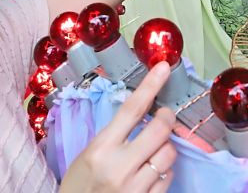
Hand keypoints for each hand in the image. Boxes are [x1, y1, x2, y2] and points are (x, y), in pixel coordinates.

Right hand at [59, 62, 177, 192]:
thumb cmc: (79, 186)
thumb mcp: (88, 156)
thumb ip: (113, 136)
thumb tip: (142, 114)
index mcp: (100, 149)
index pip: (131, 110)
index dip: (150, 86)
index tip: (164, 68)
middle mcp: (119, 167)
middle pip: (159, 130)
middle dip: (167, 118)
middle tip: (164, 116)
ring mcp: (135, 187)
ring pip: (168, 154)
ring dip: (166, 147)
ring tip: (153, 150)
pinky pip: (168, 178)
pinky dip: (165, 171)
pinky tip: (151, 173)